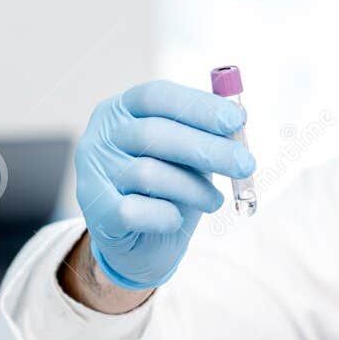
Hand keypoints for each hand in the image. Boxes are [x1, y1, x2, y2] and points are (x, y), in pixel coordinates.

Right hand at [72, 79, 253, 291]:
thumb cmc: (167, 189)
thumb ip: (206, 134)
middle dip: (207, 149)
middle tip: (245, 163)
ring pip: (148, 173)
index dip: (199, 106)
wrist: (139, 243)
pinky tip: (175, 218)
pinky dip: (165, 216)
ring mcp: (93, 175)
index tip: (237, 120)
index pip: (157, 96)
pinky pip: (136, 211)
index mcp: (120, 111)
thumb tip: (237, 121)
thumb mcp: (187, 156)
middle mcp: (100, 138)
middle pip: (153, 133)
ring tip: (213, 200)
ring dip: (193, 188)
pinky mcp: (97, 213)